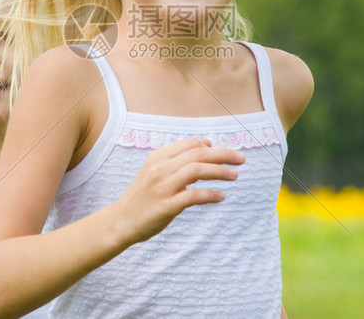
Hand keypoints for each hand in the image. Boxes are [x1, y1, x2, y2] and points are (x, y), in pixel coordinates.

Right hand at [115, 138, 244, 243]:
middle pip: (198, 154)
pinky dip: (210, 194)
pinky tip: (221, 196)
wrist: (121, 221)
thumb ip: (179, 157)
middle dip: (223, 154)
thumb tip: (206, 143)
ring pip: (197, 170)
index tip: (226, 154)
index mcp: (158, 157)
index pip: (190, 144)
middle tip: (241, 159)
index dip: (211, 146)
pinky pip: (193, 196)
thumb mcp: (156, 170)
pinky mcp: (166, 206)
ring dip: (220, 171)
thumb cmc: (143, 196)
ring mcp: (163, 186)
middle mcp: (160, 168)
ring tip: (235, 176)